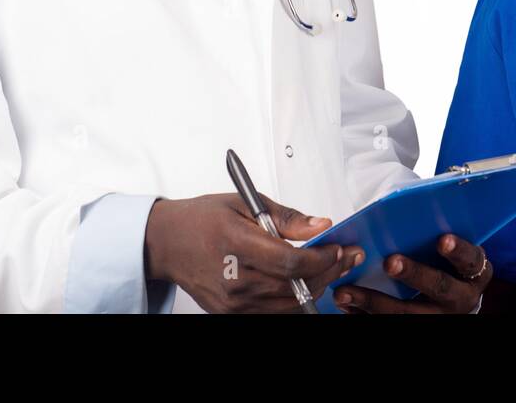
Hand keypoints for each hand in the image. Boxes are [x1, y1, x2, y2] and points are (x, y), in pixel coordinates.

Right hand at [144, 194, 363, 312]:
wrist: (167, 243)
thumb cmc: (202, 219)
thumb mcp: (245, 203)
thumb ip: (286, 218)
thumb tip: (321, 225)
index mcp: (235, 243)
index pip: (290, 262)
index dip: (321, 258)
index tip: (338, 247)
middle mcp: (233, 278)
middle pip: (294, 285)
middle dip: (328, 272)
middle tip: (348, 256)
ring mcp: (232, 301)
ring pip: (289, 303)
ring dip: (316, 286)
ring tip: (331, 267)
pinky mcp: (232, 313)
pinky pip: (274, 311)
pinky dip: (294, 298)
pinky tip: (306, 281)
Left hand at [332, 234, 490, 313]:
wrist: (452, 294)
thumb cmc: (444, 258)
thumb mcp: (450, 243)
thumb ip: (435, 229)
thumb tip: (400, 203)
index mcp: (474, 271)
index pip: (470, 259)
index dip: (457, 250)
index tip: (442, 239)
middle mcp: (462, 297)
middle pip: (439, 287)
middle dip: (414, 274)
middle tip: (389, 262)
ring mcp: (441, 316)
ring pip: (409, 313)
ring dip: (375, 302)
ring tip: (346, 291)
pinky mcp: (419, 325)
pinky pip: (393, 322)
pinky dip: (365, 314)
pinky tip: (346, 304)